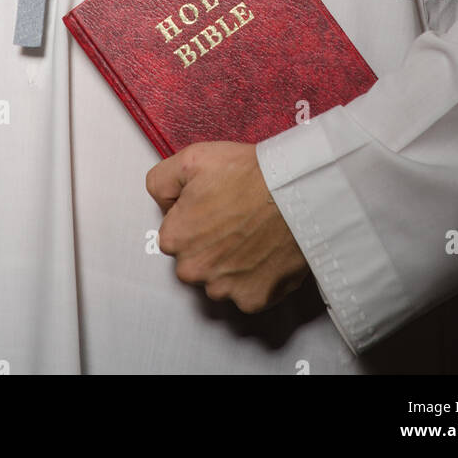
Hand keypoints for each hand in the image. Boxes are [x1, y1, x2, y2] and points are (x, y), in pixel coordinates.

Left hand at [146, 141, 309, 313]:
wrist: (296, 193)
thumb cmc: (251, 176)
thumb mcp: (191, 159)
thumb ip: (161, 181)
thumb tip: (163, 201)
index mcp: (175, 237)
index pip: (174, 233)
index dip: (193, 216)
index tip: (212, 206)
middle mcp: (195, 269)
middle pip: (194, 259)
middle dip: (208, 243)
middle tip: (233, 219)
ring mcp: (225, 287)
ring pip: (219, 278)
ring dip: (230, 263)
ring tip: (250, 234)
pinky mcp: (253, 298)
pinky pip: (247, 292)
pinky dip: (254, 277)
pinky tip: (263, 252)